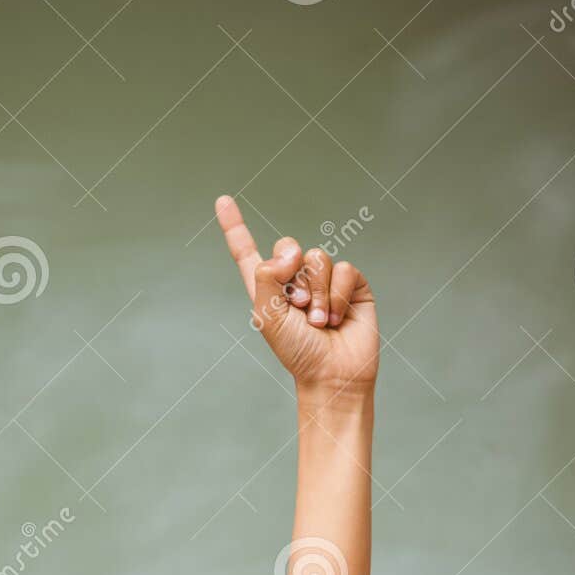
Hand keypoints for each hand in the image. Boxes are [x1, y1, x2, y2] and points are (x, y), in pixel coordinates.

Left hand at [215, 195, 378, 396]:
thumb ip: (268, 276)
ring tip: (319, 321)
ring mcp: (325, 281)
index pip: (247, 251)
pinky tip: (337, 319)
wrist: (332, 374)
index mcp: (268, 288)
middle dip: (293, 275)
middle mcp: (295, 280)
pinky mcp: (352, 285)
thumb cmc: (298, 353)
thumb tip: (291, 251)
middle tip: (298, 307)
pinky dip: (338, 295)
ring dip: (317, 293)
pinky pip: (344, 268)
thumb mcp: (268, 316)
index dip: (235, 227)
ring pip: (318, 258)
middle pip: (289, 247)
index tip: (223, 200)